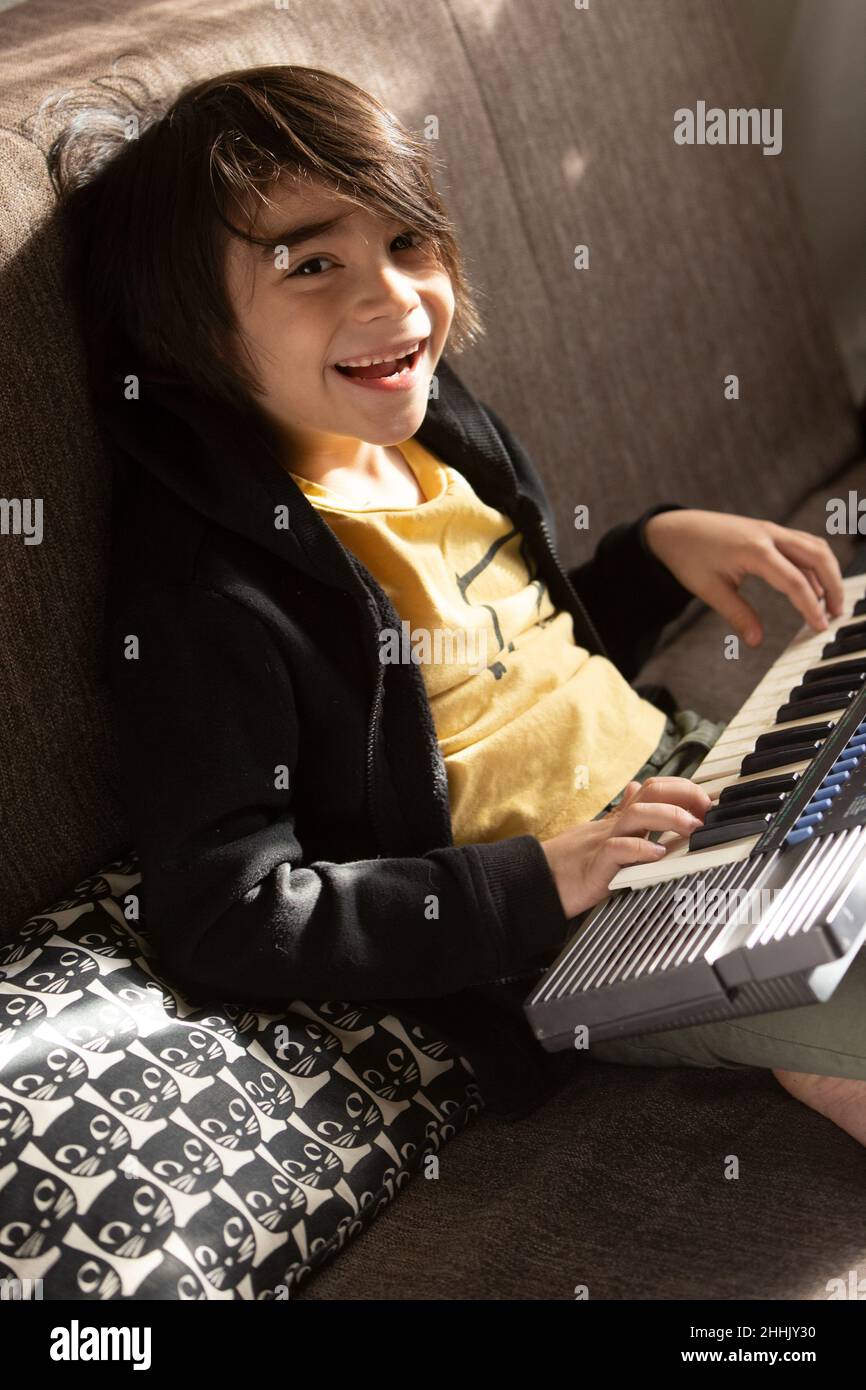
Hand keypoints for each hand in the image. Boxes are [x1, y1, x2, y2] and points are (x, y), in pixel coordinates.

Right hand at [540, 776, 712, 919]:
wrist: (535, 881)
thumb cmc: (569, 862)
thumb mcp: (600, 832)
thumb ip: (623, 812)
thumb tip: (636, 786)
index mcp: (619, 819)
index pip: (655, 788)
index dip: (684, 789)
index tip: (707, 802)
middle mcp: (614, 825)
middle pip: (651, 792)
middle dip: (685, 795)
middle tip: (706, 810)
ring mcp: (603, 842)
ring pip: (638, 815)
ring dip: (670, 817)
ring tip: (691, 827)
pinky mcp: (595, 865)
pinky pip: (618, 850)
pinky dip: (640, 850)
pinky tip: (657, 855)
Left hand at [643, 509, 844, 646]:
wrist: (674, 528)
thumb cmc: (688, 556)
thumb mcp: (708, 590)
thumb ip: (736, 614)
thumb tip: (755, 641)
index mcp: (755, 550)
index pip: (795, 581)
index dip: (811, 607)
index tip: (820, 627)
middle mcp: (769, 534)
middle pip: (818, 556)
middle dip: (833, 586)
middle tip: (836, 614)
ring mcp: (771, 529)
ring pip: (814, 547)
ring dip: (827, 573)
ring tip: (829, 602)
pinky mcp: (769, 531)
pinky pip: (802, 545)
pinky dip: (814, 564)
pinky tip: (812, 586)